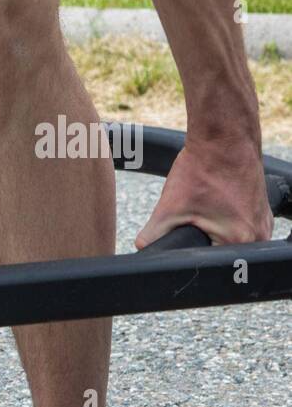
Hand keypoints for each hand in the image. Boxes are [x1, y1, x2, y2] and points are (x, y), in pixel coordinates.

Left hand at [135, 139, 272, 247]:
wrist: (224, 139)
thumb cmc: (202, 171)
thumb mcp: (169, 209)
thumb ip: (151, 238)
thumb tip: (142, 253)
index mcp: (241, 241)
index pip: (212, 267)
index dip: (193, 256)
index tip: (188, 235)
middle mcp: (259, 236)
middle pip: (222, 255)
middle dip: (203, 243)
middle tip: (196, 216)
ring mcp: (264, 223)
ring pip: (232, 241)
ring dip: (215, 232)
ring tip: (206, 208)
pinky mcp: (262, 212)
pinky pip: (242, 227)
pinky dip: (226, 221)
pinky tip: (216, 205)